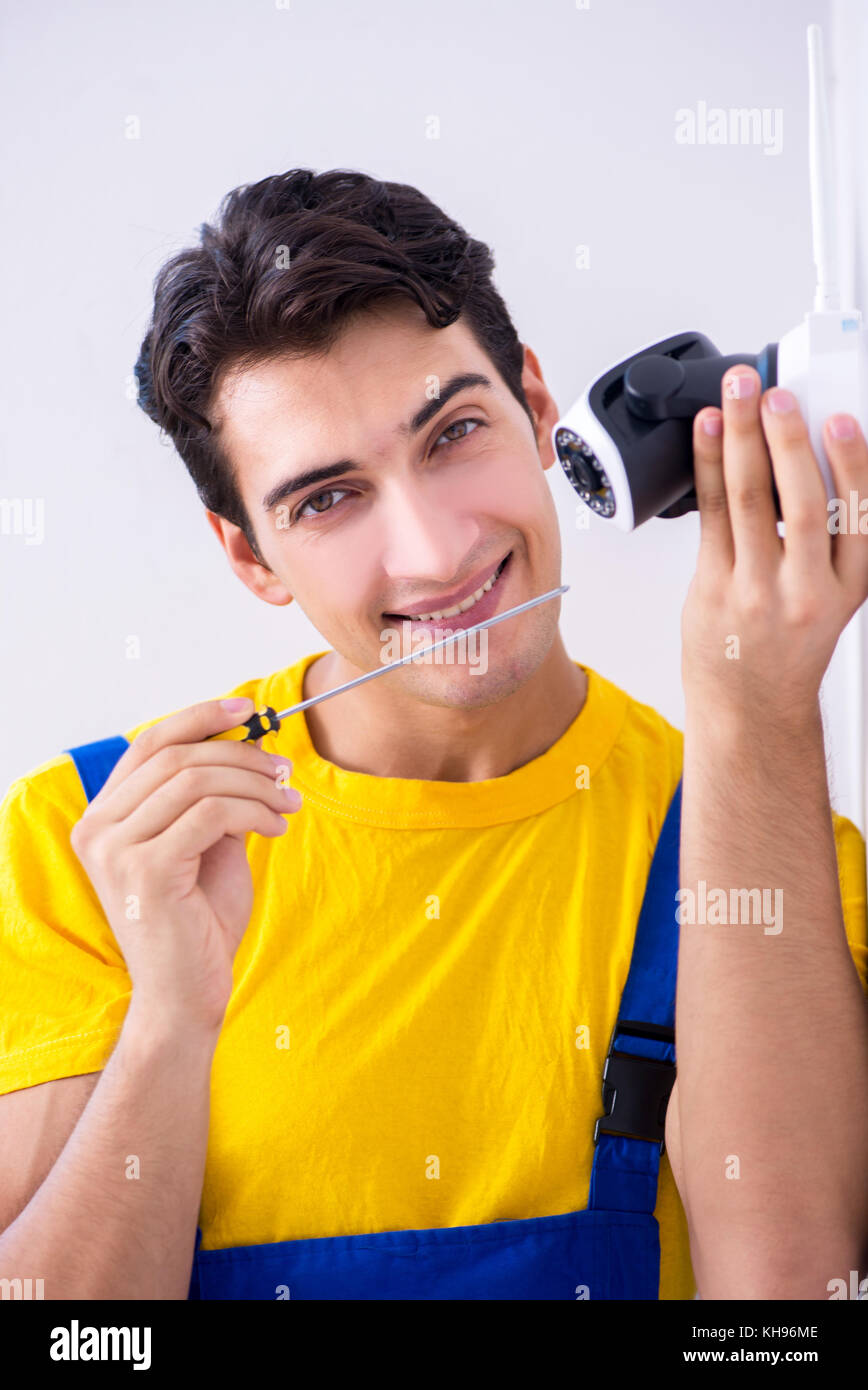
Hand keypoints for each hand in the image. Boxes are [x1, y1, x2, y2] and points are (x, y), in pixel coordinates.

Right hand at [70, 698, 301, 1034]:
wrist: (187, 993)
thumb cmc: (198, 920)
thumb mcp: (204, 843)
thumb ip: (211, 796)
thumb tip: (248, 744)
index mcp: (103, 816)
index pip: (152, 743)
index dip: (202, 717)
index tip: (250, 710)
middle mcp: (97, 827)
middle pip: (178, 756)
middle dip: (242, 756)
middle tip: (286, 773)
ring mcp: (116, 849)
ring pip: (199, 781)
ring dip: (256, 786)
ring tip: (288, 807)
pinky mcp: (146, 871)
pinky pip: (213, 814)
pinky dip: (255, 812)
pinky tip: (275, 830)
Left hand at [681, 365, 867, 727]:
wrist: (750, 707)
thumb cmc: (789, 647)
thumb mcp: (833, 598)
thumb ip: (830, 540)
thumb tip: (811, 459)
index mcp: (848, 586)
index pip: (859, 516)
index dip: (852, 463)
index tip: (840, 421)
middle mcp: (806, 590)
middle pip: (800, 502)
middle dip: (786, 439)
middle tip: (776, 395)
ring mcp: (756, 592)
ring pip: (750, 502)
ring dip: (740, 440)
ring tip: (737, 396)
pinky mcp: (713, 590)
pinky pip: (711, 517)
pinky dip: (708, 468)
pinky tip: (706, 434)